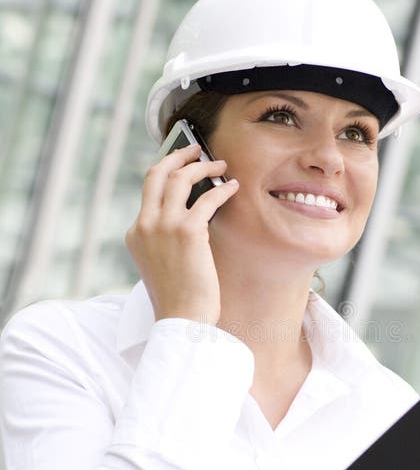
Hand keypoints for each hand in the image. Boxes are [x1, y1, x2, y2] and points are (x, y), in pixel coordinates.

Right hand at [125, 144, 238, 324]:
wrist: (182, 320)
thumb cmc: (179, 298)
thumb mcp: (162, 264)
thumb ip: (166, 239)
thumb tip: (193, 216)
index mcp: (135, 233)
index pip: (149, 191)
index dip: (168, 174)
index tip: (185, 166)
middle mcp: (144, 225)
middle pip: (157, 173)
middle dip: (178, 155)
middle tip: (196, 149)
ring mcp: (163, 226)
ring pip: (180, 178)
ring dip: (203, 166)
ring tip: (221, 165)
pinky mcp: (187, 231)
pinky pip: (208, 198)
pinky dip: (222, 189)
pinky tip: (233, 188)